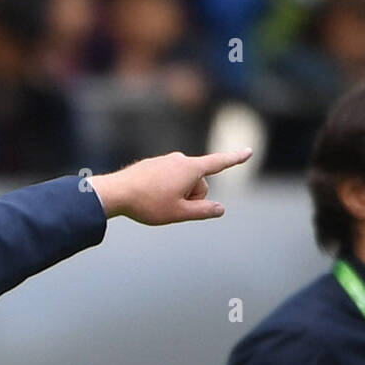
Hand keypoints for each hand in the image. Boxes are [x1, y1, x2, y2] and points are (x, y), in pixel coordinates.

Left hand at [88, 148, 251, 224]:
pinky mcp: (154, 165)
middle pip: (198, 182)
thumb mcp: (179, 213)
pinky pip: (168, 180)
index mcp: (190, 168)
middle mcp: (180, 159)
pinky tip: (149, 197)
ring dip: (178, 195)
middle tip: (173, 207)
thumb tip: (220, 209)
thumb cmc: (148, 204)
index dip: (235, 159)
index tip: (249, 151)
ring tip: (157, 202)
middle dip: (192, 196)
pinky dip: (165, 190)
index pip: (219, 163)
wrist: (116, 193)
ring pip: (182, 182)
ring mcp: (165, 160)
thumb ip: (203, 211)